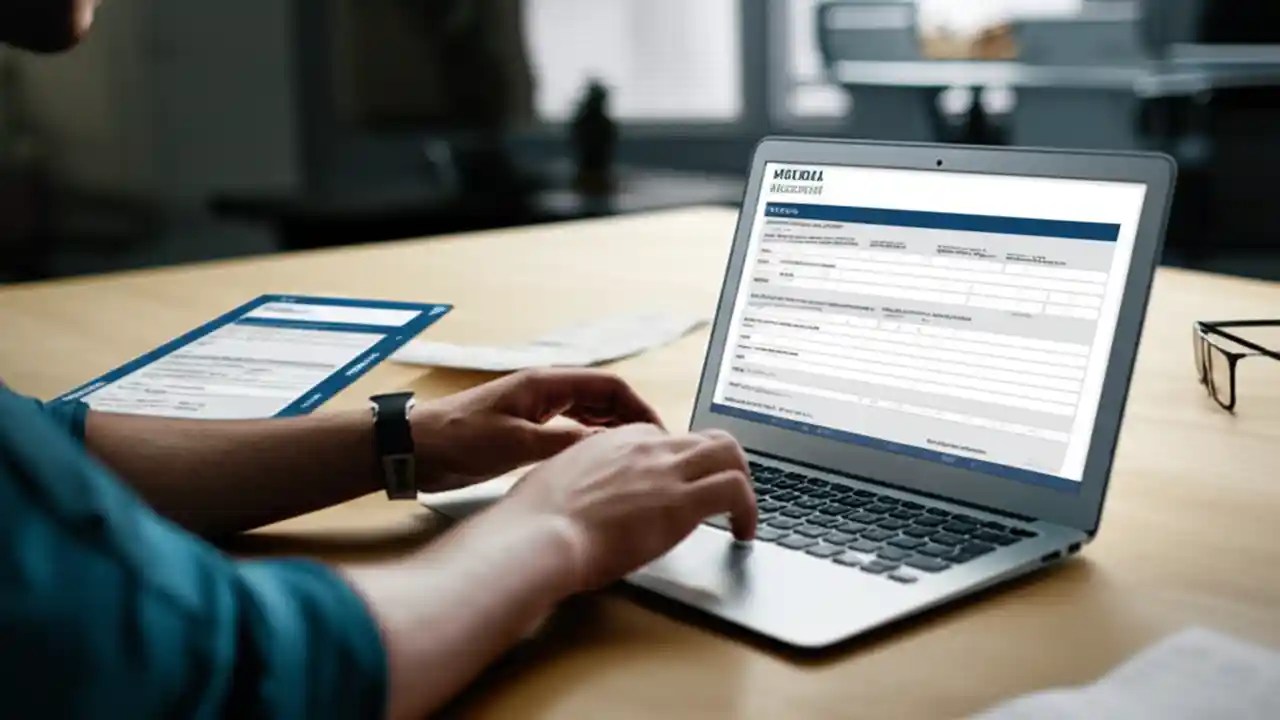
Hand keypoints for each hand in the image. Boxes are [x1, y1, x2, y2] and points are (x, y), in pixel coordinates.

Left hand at [411, 369, 662, 491]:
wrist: (413, 449)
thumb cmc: (459, 439)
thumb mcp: (516, 442)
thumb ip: (566, 441)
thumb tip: (613, 444)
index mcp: (546, 384)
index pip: (609, 386)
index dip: (638, 407)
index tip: (657, 435)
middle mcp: (546, 393)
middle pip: (603, 400)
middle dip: (630, 421)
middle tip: (651, 453)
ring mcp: (535, 412)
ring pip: (588, 417)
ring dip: (612, 434)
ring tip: (633, 461)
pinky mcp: (525, 433)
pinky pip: (569, 433)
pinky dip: (589, 445)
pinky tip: (598, 466)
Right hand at [491, 424, 756, 592]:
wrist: (540, 535)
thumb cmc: (536, 519)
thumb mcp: (558, 478)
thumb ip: (583, 478)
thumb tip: (584, 495)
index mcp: (616, 438)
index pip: (668, 440)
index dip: (682, 466)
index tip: (684, 488)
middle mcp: (647, 446)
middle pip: (709, 438)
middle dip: (726, 464)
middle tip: (728, 492)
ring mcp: (667, 470)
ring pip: (730, 454)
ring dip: (744, 484)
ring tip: (744, 514)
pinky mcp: (683, 503)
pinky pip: (736, 491)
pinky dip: (750, 511)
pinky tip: (743, 533)